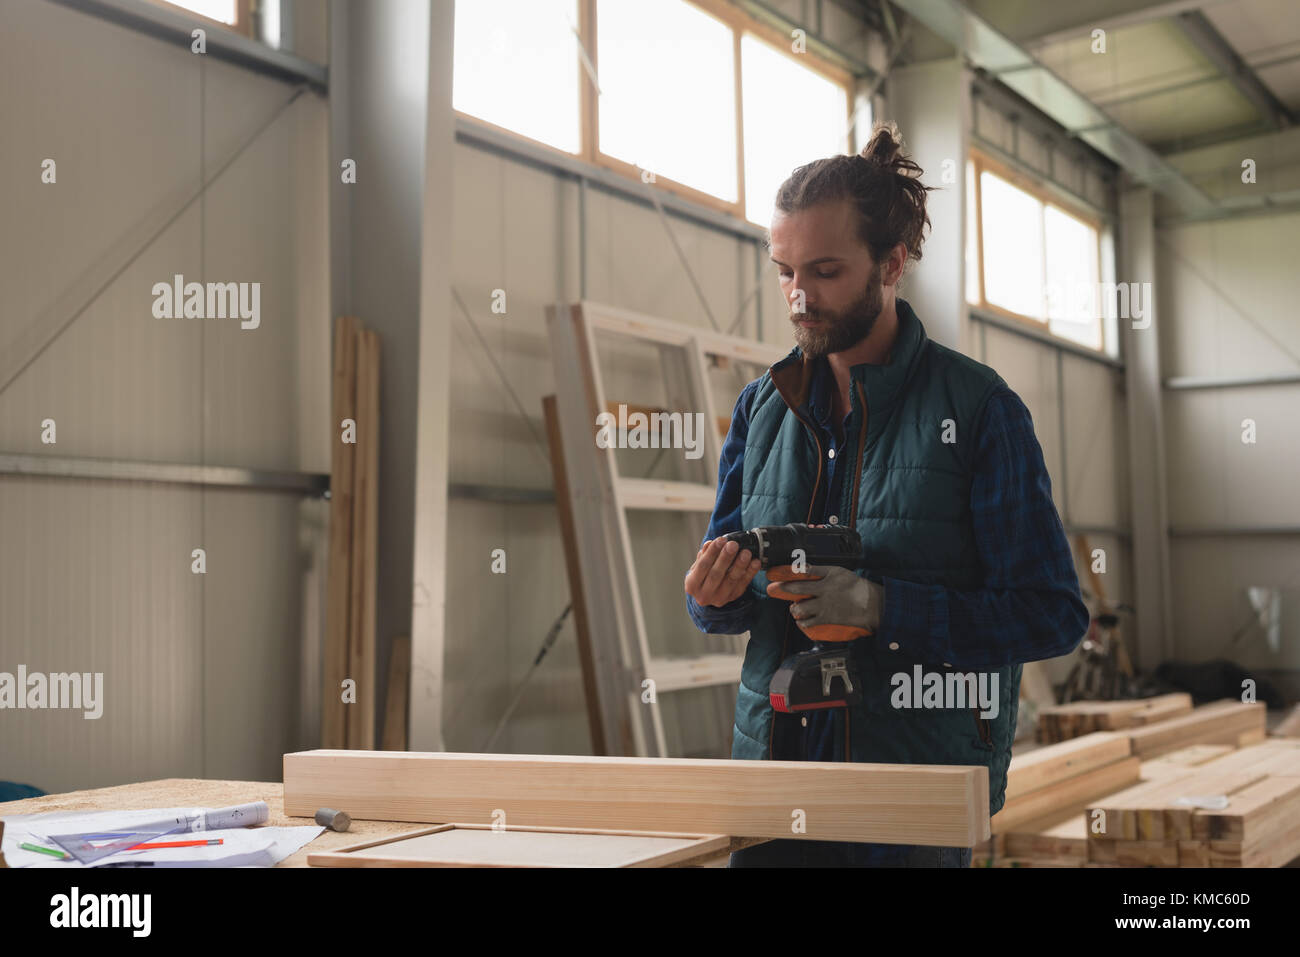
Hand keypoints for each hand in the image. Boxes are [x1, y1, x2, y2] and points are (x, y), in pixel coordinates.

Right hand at [685, 537, 761, 607]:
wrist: (708, 593)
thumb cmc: (703, 575)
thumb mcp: (698, 565)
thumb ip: (704, 554)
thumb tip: (709, 544)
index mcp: (692, 585)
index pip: (702, 566)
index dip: (712, 552)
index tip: (721, 539)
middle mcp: (704, 595)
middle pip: (716, 574)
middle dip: (725, 558)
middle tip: (733, 544)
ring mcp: (719, 599)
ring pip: (731, 580)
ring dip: (740, 565)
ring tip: (746, 552)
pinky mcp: (733, 598)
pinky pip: (743, 585)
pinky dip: (750, 573)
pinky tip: (755, 562)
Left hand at [767, 565, 883, 635]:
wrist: (870, 604)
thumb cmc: (855, 586)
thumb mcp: (838, 572)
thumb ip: (820, 570)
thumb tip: (803, 567)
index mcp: (827, 578)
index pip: (804, 572)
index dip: (788, 571)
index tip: (775, 572)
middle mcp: (823, 592)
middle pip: (797, 590)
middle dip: (783, 589)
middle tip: (774, 589)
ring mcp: (824, 607)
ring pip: (800, 609)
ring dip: (794, 608)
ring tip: (794, 608)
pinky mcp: (827, 619)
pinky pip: (808, 623)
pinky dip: (802, 622)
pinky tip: (802, 620)